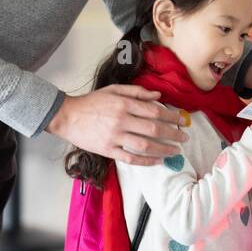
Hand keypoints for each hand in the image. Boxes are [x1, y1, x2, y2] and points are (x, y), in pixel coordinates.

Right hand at [47, 84, 187, 165]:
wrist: (67, 116)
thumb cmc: (92, 102)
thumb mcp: (114, 90)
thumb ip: (137, 92)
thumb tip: (158, 95)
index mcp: (124, 104)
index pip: (154, 111)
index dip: (172, 117)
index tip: (182, 121)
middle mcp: (121, 120)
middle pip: (154, 129)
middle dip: (173, 134)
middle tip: (184, 138)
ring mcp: (114, 136)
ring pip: (145, 145)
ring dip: (164, 150)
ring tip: (176, 152)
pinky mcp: (107, 150)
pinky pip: (130, 158)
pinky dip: (146, 161)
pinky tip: (158, 161)